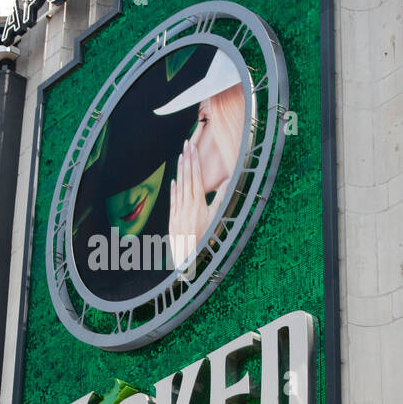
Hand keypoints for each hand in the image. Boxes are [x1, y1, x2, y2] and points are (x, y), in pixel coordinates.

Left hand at [169, 141, 212, 269]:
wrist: (190, 258)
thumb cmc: (207, 239)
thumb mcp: (217, 218)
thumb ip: (221, 199)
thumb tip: (229, 182)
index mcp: (198, 203)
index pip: (195, 177)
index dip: (194, 161)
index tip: (192, 149)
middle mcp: (187, 205)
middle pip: (186, 178)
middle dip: (186, 160)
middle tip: (185, 145)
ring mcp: (178, 211)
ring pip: (179, 187)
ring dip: (180, 171)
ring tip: (180, 156)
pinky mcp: (173, 220)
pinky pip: (173, 201)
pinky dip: (173, 190)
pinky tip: (174, 181)